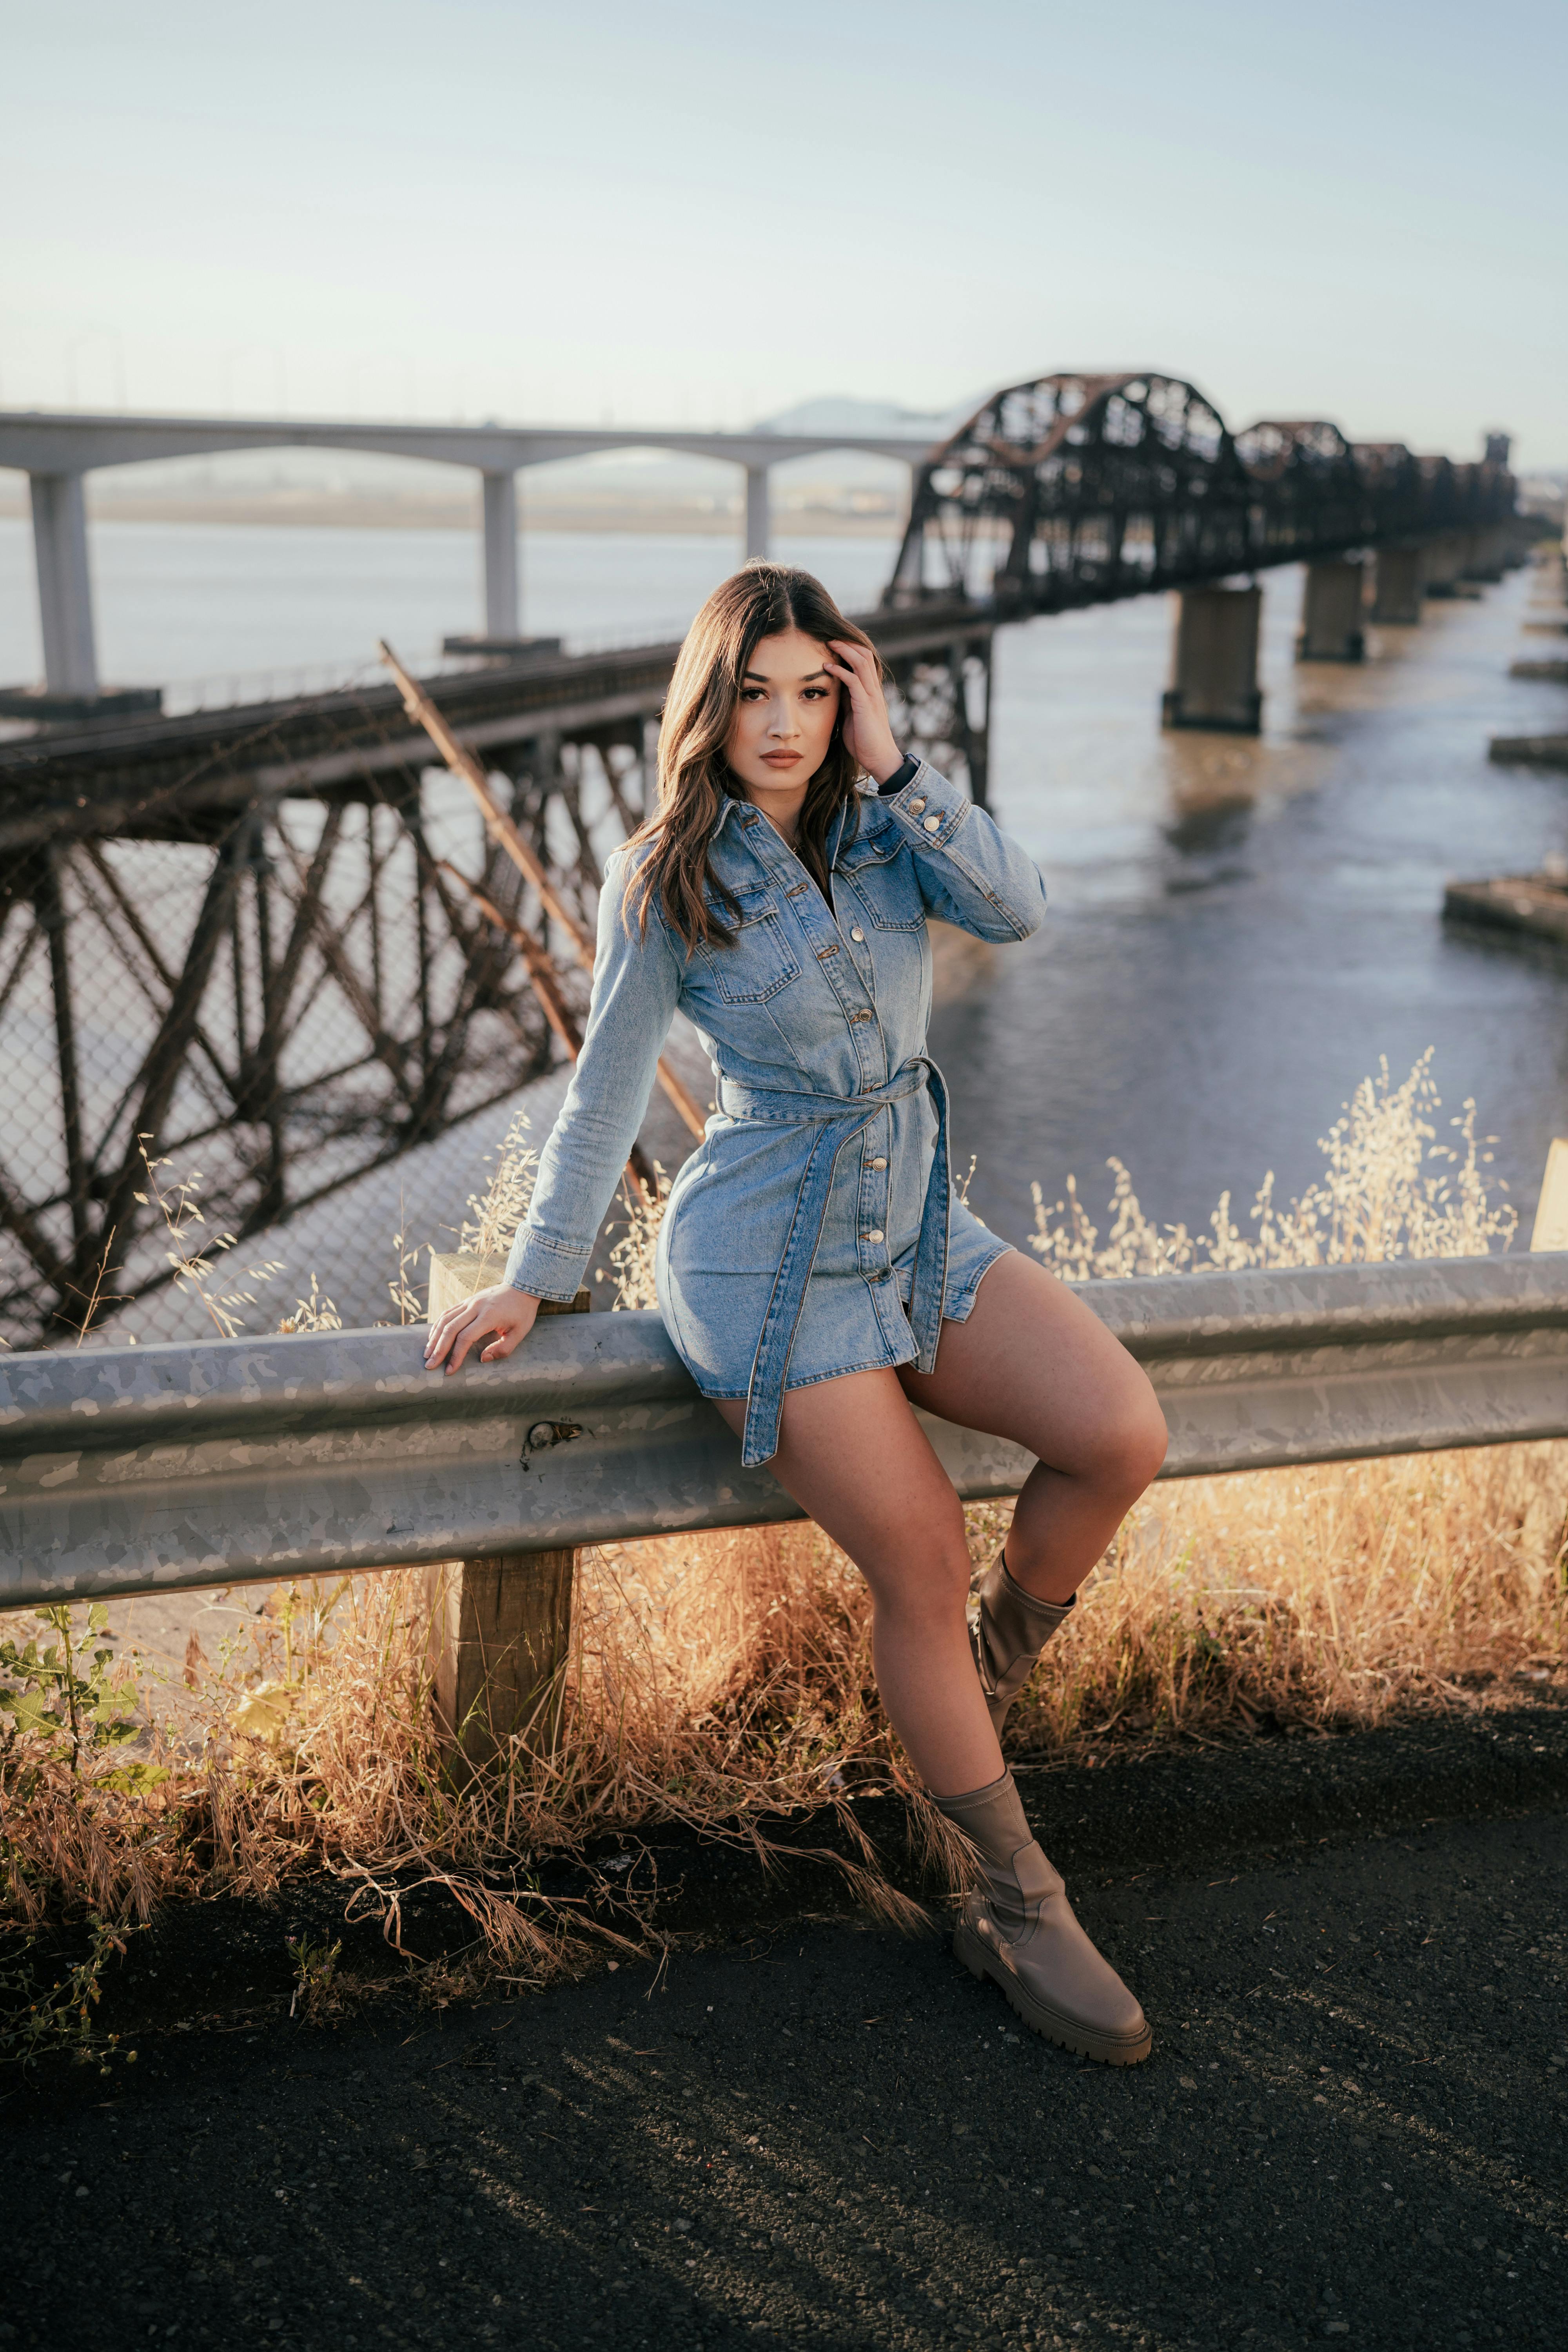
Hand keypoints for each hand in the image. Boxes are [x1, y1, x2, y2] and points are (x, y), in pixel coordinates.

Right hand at [423, 1283, 539, 1373]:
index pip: (465, 1337)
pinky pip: (448, 1312)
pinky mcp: (467, 1300)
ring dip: (434, 1337)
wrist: (522, 1287)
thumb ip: (503, 1348)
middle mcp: (475, 1307)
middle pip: (450, 1329)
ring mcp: (469, 1302)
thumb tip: (482, 1359)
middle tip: (429, 1366)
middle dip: (438, 1349)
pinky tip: (433, 1337)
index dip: (455, 1356)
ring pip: (445, 1319)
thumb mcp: (520, 1333)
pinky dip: (438, 1325)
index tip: (450, 1371)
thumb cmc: (522, 1312)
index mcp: (488, 1316)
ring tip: (427, 1354)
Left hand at [824, 639, 902, 784]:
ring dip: (844, 651)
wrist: (879, 759)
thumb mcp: (852, 716)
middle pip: (865, 655)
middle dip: (847, 643)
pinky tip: (828, 667)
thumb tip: (836, 688)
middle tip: (830, 636)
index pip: (864, 661)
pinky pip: (854, 681)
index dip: (851, 649)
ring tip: (829, 643)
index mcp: (871, 691)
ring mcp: (871, 696)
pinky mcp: (866, 705)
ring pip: (861, 663)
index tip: (834, 643)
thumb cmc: (865, 741)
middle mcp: (874, 689)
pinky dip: (840, 671)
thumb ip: (847, 701)